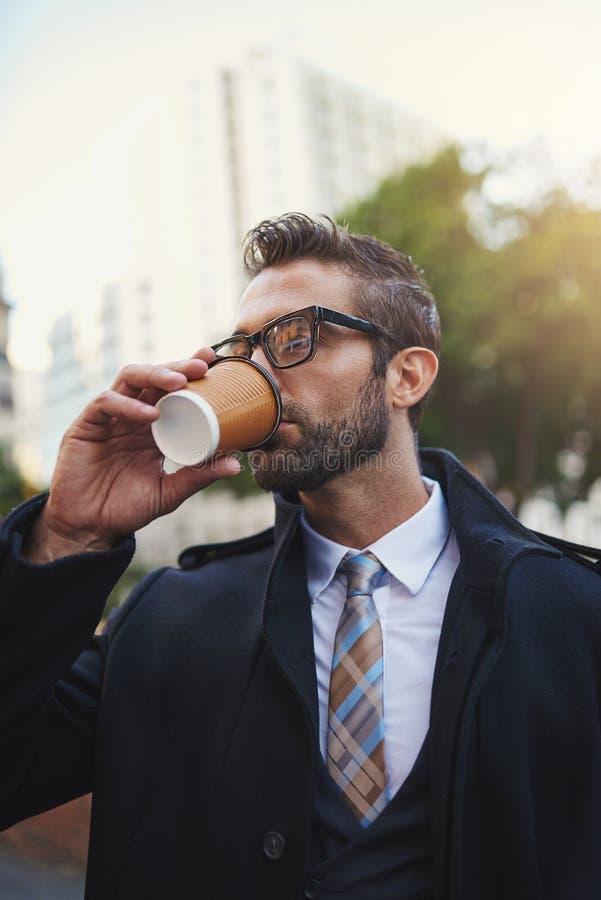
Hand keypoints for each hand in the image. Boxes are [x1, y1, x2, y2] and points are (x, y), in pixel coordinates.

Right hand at [24, 350, 240, 561]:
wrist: (91, 527)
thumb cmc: (128, 507)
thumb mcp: (170, 492)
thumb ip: (198, 477)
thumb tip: (236, 465)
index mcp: (154, 426)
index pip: (171, 390)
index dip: (189, 370)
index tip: (212, 360)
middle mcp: (132, 415)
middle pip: (153, 377)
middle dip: (177, 366)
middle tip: (201, 365)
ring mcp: (109, 418)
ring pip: (129, 379)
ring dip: (154, 374)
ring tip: (178, 381)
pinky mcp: (86, 426)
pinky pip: (106, 403)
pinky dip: (128, 404)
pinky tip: (149, 413)